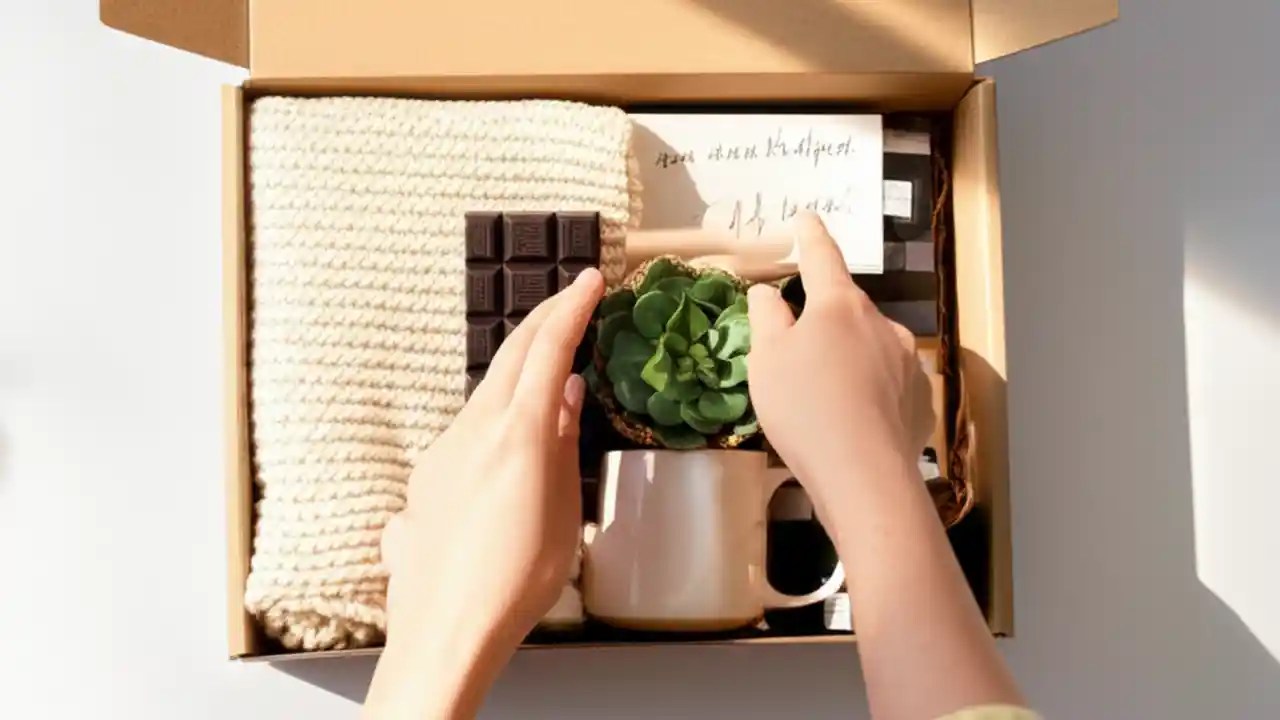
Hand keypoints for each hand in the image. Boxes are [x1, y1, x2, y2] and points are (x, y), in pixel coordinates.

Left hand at [363, 268, 602, 719]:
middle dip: (544, 318)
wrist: (446, 628)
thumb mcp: (562, 510)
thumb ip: (561, 442)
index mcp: (518, 432)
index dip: (571, 308)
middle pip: (510, 353)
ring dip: (520, 364)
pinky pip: (470, 423)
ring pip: (488, 388)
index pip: (547, 348)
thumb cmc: (515, 582)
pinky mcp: (429, 472)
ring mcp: (445, 448)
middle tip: (573, 299)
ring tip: (552, 364)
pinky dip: (498, 407)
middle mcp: (474, 428)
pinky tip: (513, 434)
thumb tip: (564, 392)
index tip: (590, 279)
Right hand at [748, 214, 1023, 718]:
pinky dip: (869, 391)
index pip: (822, 256)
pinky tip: (852, 421)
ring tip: (823, 398)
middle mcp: (881, 324)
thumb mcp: (766, 360)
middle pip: (846, 308)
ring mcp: (907, 362)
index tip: (806, 219)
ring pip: (870, 346)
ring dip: (849, 357)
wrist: (864, 476)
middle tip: (795, 350)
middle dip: (824, 318)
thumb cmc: (805, 410)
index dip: (810, 236)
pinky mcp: (921, 399)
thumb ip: (766, 318)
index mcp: (840, 305)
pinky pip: (888, 383)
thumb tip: (769, 292)